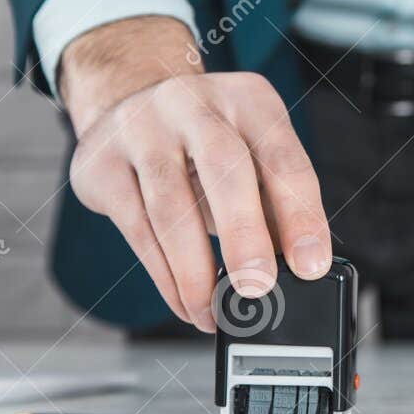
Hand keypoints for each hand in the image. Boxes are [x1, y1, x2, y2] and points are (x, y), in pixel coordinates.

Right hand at [58, 16, 331, 331]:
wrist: (124, 104)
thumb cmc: (201, 144)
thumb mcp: (249, 157)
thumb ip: (273, 206)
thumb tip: (296, 272)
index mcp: (248, 100)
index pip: (283, 159)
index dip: (300, 215)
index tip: (310, 265)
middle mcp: (194, 104)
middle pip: (225, 168)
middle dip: (244, 234)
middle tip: (257, 287)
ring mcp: (142, 128)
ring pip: (170, 205)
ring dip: (195, 271)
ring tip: (213, 313)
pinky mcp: (103, 163)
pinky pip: (137, 227)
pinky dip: (164, 275)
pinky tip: (184, 302)